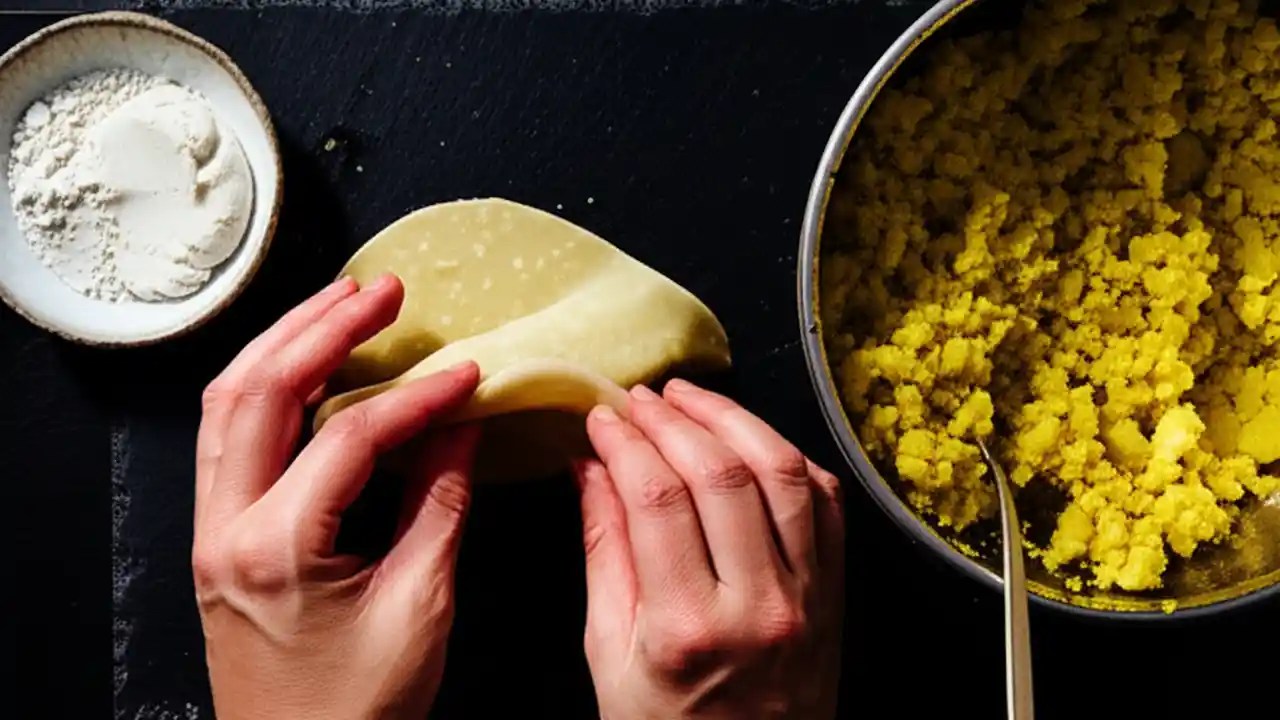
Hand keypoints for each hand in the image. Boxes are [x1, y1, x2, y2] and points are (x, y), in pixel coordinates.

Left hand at [192, 275, 481, 719]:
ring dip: (283, 342)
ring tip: (339, 302)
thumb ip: (440, 504)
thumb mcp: (419, 608)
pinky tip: (302, 364)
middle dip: (325, 327)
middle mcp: (225, 529)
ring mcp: (210, 530)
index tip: (468, 371)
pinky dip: (264, 384)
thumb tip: (461, 424)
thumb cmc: (359, 709)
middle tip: (385, 290)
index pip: (350, 437)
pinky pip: (227, 434)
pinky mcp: (216, 536)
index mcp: (276, 550)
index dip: (417, 396)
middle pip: (262, 392)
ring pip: (228, 403)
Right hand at [575, 380, 844, 718]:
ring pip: (781, 473)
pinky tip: (748, 438)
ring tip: (690, 398)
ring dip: (734, 420)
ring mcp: (807, 596)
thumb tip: (588, 466)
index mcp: (687, 628)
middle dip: (674, 420)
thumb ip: (602, 550)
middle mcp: (758, 606)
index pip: (656, 498)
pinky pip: (823, 500)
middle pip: (720, 475)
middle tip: (641, 399)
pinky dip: (785, 456)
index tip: (602, 418)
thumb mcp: (608, 653)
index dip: (626, 443)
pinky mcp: (834, 591)